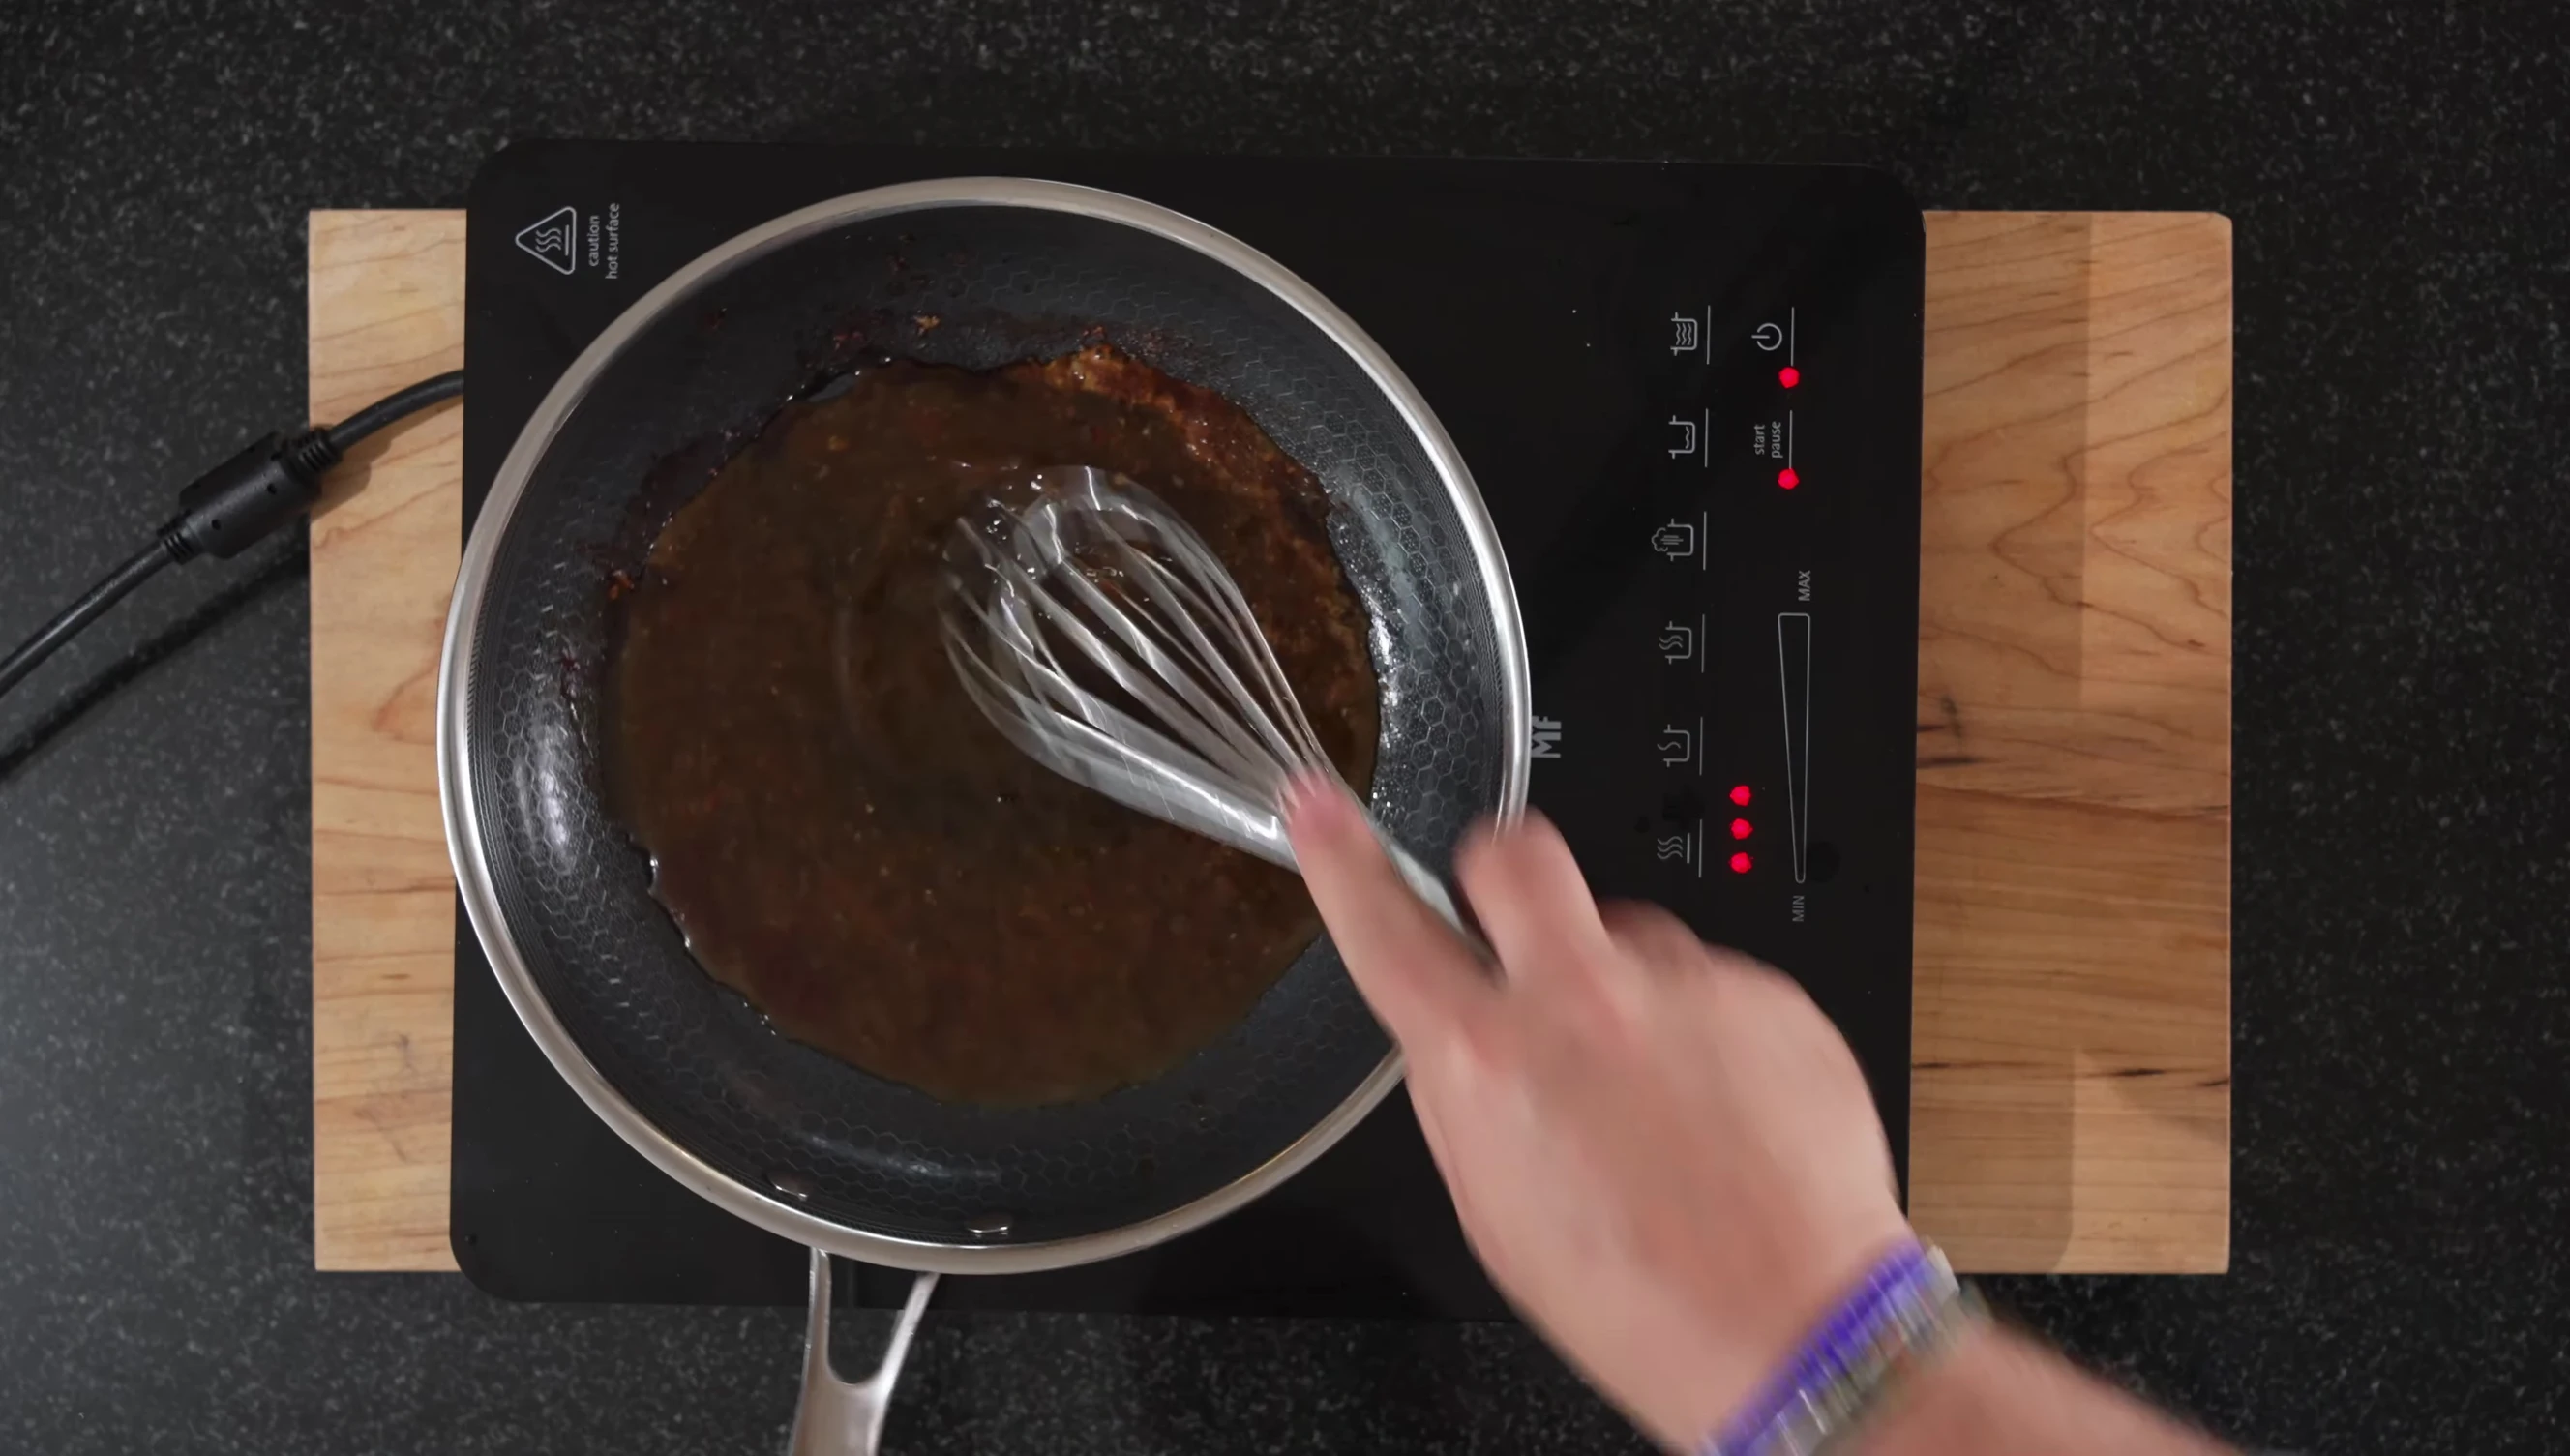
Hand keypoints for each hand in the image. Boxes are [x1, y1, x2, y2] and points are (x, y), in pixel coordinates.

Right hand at [1285, 782, 1912, 1449]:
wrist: (1793, 1324)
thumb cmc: (1641, 1295)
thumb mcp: (1495, 1211)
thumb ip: (1461, 1094)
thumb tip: (1453, 1033)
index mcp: (1488, 1058)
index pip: (1386, 925)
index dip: (1339, 857)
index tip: (1318, 804)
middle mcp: (1581, 999)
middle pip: (1515, 852)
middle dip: (1501, 869)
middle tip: (1518, 919)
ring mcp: (1681, 984)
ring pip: (1628, 929)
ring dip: (1624, 981)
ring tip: (1657, 1086)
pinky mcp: (1766, 991)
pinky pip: (1711, 978)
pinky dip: (1705, 1027)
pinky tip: (1718, 1107)